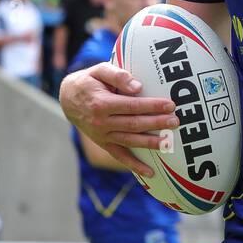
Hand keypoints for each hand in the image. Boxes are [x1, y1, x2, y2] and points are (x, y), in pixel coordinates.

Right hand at [58, 62, 178, 176]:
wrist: (67, 99)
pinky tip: (150, 172)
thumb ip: (117, 75)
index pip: (132, 106)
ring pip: (130, 141)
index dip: (152, 106)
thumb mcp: (99, 70)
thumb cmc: (88, 81)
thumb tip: (138, 87)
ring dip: (151, 143)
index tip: (170, 105)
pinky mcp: (103, 143)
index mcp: (101, 104)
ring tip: (169, 142)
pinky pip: (120, 156)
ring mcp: (102, 135)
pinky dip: (135, 166)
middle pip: (134, 124)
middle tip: (175, 122)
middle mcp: (101, 123)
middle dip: (156, 123)